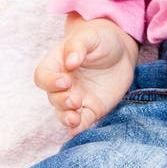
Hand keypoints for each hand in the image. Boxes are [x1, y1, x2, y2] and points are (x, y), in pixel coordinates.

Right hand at [34, 16, 137, 135]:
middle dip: (62, 101)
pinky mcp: (92, 109)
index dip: (50, 82)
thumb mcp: (90, 37)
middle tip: (75, 100)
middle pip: (53, 97)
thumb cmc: (100, 40)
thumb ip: (77, 46)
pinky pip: (82, 121)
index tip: (65, 81)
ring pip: (64, 113)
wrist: (121, 51)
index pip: (43, 77)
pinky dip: (79, 128)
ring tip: (74, 118)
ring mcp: (76, 98)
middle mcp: (63, 85)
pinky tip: (78, 130)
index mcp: (56, 65)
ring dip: (67, 118)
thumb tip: (70, 62)